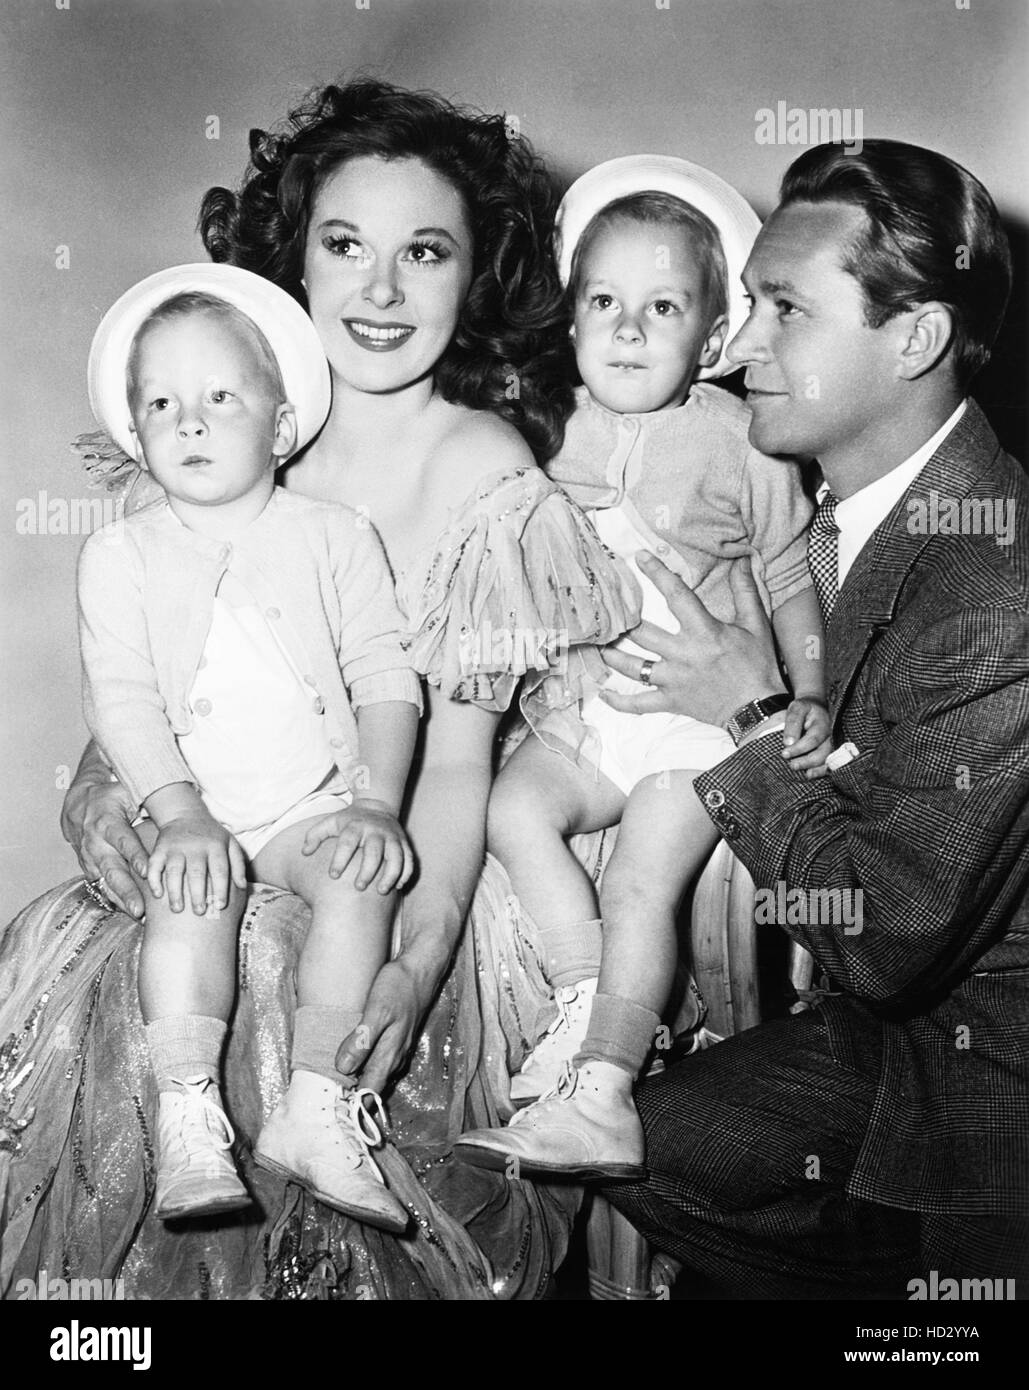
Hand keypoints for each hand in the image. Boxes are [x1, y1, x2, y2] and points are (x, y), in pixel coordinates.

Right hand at [61, 775, 148, 918]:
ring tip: (137, 914)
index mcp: (106, 821)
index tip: (148, 871)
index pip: (123, 840)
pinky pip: (101, 887)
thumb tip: (174, 797)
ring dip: (121, 899)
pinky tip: (128, 912)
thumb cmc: (110, 798)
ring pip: (106, 882)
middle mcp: (96, 843)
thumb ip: (145, 798)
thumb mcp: (125, 791)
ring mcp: (90, 859)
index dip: (134, 856)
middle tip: (140, 907)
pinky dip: (114, 900)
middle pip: (113, 869)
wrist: (78, 805)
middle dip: (127, 890)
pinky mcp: (89, 869)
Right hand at [147, 812, 246, 914]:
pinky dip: (153, 879)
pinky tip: (157, 894)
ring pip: (174, 870)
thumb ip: (238, 865)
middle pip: (197, 872)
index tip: (220, 906)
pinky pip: (154, 865)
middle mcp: (196, 846)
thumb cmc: (212, 836)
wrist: (186, 814)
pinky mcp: (160, 848)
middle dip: (198, 894)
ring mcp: (176, 847)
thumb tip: (242, 887)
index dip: (220, 888)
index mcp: (216, 846)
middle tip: (200, 912)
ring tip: (177, 909)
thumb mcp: (231, 844)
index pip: (220, 869)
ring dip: (175, 891)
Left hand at [301, 798, 413, 892]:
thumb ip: (315, 835)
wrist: (377, 806)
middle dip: (367, 871)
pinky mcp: (404, 843)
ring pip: (396, 856)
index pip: (347, 842)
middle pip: (374, 851)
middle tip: (358, 888)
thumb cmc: (350, 820)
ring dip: (390, 874)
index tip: (333, 875)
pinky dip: (406, 873)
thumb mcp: (331, 822)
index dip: (340, 859)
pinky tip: (397, 887)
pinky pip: (409, 859)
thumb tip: (305, 852)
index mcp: (355, 826)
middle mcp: (375, 831)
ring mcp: (392, 837)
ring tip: (381, 891)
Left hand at [334, 955, 435, 1093]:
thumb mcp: (377, 1012)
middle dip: (353, 1096)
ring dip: (359, 1082)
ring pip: (377, 1074)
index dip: (353, 1104)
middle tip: (328, 1100)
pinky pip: (380, 1061)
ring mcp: (399, 1048)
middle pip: (373, 1086)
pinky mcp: (397, 1038)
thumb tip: (343, 1068)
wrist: (421, 969)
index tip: (332, 1109)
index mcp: (390, 1055)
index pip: (370, 1091)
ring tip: (335, 1085)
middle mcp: (396, 1057)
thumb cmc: (398, 987)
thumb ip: (362, 1041)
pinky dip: (366, 1067)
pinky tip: (354, 1060)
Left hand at [600, 553, 785, 725]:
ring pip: (632, 666)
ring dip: (611, 655)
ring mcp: (673, 680)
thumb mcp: (756, 626)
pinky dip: (619, 702)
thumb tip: (742, 562)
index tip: (640, 557)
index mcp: (704, 632)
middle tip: (606, 608)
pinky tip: (605, 694)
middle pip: (642, 633)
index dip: (657, 573)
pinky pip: (638, 704)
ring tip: (598, 644)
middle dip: (622, 620)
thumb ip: (746, 593)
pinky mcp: (670, 702)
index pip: (675, 595)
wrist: (759, 710)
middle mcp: (683, 655)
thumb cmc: (758, 667)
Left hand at [781, 698, 832, 778]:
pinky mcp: (830, 750)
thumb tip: (788, 743)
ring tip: (803, 774)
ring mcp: (832, 743)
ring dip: (816, 769)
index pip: (812, 739)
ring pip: (828, 759)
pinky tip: (810, 775)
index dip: (799, 749)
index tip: (784, 754)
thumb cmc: (804, 708)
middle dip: (807, 761)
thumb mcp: (796, 708)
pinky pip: (829, 763)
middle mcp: (830, 735)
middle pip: (823, 752)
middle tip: (792, 766)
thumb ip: (793, 724)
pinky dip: (821, 771)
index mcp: (822, 724)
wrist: (816, 706)